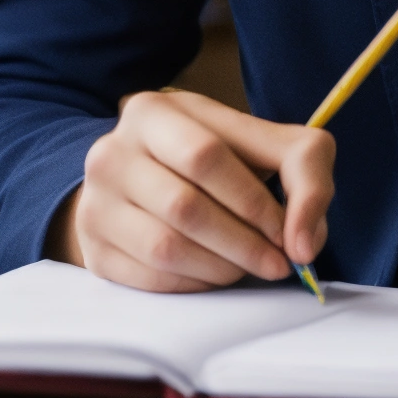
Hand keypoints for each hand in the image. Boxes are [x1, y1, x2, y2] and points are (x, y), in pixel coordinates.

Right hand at [49, 90, 334, 293]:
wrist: (143, 177)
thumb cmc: (216, 158)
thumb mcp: (263, 142)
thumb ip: (304, 170)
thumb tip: (305, 245)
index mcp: (153, 112)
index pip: (205, 157)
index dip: (252, 200)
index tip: (286, 231)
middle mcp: (111, 153)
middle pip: (184, 207)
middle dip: (243, 242)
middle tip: (277, 262)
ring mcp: (95, 204)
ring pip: (165, 248)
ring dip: (221, 268)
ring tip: (249, 267)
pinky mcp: (93, 250)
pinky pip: (149, 279)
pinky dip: (194, 285)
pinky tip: (216, 275)